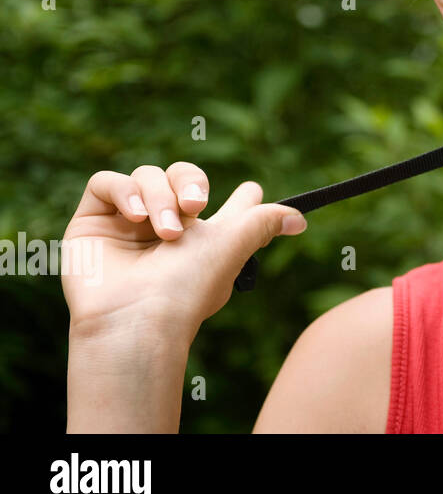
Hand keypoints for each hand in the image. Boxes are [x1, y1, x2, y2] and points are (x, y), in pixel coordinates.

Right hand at [62, 163, 307, 342]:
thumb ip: (263, 222)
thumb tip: (300, 220)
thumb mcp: (234, 247)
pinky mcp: (91, 223)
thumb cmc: (189, 287)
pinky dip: (125, 191)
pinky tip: (137, 216)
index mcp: (202, 238)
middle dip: (191, 182)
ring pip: (145, 175)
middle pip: (180, 175)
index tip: (252, 190)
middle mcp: (164, 228)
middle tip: (196, 205)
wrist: (139, 317)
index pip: (218, 208)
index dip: (237, 197)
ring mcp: (126, 225)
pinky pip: (107, 182)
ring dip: (160, 196)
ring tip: (166, 231)